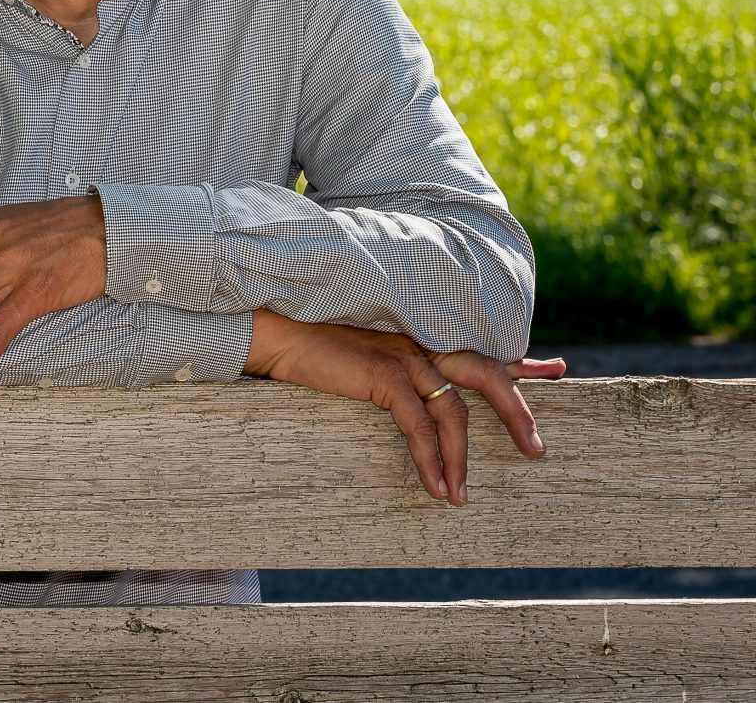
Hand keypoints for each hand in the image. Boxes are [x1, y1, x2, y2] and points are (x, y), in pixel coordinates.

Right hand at [244, 310, 566, 503]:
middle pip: (488, 373)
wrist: (271, 331)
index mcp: (420, 332)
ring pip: (456, 410)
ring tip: (461, 496)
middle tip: (537, 451)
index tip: (557, 369)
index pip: (483, 346)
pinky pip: (419, 425)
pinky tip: (433, 486)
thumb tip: (418, 389)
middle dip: (518, 412)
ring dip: (463, 459)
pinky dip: (430, 459)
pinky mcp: (383, 373)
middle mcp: (421, 338)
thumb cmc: (310, 344)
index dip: (522, 362)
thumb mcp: (364, 351)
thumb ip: (398, 365)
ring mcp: (404, 354)